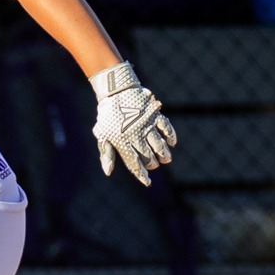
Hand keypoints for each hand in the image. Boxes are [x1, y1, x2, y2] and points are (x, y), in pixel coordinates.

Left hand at [90, 61, 175, 184]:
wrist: (116, 92)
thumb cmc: (108, 116)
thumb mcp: (102, 135)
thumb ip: (106, 153)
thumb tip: (108, 172)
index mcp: (122, 142)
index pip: (134, 163)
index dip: (141, 174)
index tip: (147, 182)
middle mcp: (136, 135)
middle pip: (148, 155)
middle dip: (152, 163)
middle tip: (154, 164)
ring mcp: (147, 125)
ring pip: (159, 145)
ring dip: (164, 154)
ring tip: (166, 159)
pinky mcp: (155, 115)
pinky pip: (166, 128)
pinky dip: (171, 136)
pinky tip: (172, 142)